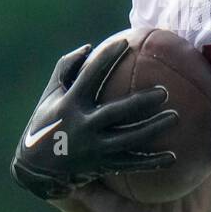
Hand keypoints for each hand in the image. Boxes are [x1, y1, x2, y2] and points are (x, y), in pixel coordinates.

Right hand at [10, 40, 177, 200]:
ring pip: (128, 139)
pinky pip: (129, 164)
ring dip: (153, 129)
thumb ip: (67, 67)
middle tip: (164, 92)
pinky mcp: (100, 166)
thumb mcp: (51, 94)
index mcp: (70, 104)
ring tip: (175, 117)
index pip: (90, 76)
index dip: (107, 58)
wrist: (35, 168)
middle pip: (116, 112)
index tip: (127, 43)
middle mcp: (82, 126)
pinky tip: (173, 157)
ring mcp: (92, 148)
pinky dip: (151, 162)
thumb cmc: (46, 121)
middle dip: (141, 102)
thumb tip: (90, 46)